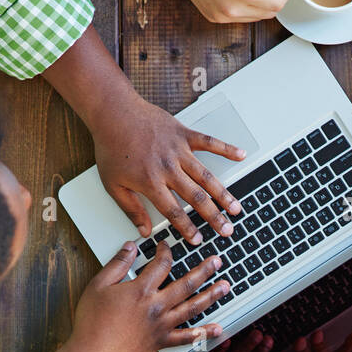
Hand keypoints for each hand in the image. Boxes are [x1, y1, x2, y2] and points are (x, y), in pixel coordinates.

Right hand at [70, 241, 229, 351]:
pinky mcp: (162, 341)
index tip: (167, 245)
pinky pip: (188, 337)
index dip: (166, 251)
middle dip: (204, 270)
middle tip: (217, 261)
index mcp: (141, 289)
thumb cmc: (93, 321)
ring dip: (211, 296)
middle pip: (187, 284)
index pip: (161, 264)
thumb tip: (130, 246)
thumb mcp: (98, 285)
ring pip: (193, 307)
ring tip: (225, 286)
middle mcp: (156, 306)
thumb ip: (117, 264)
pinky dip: (204, 333)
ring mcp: (162, 324)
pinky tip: (218, 328)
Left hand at [92, 94, 246, 243]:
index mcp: (150, 182)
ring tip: (235, 207)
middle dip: (213, 216)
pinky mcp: (183, 133)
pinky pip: (209, 141)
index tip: (198, 240)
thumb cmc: (111, 147)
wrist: (113, 112)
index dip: (187, 228)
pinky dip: (226, 148)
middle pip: (195, 197)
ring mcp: (178, 150)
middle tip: (226, 230)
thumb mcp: (112, 184)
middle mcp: (167, 167)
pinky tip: (240, 155)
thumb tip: (143, 231)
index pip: (173, 211)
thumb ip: (130, 209)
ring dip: (223, 193)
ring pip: (206, 176)